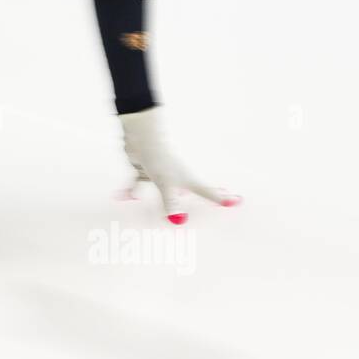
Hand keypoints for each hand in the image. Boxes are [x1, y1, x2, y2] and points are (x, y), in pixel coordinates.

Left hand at [118, 107, 240, 223]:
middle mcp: (177, 176)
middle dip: (200, 197)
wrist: (140, 136)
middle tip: (217, 198)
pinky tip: (121, 198)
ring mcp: (161, 173)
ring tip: (165, 213)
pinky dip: (131, 190)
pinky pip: (138, 184)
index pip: (208, 191)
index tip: (237, 201)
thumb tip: (178, 222)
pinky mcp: (145, 170)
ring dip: (164, 201)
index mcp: (187, 179)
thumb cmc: (159, 157)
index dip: (221, 198)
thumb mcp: (166, 184)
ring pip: (164, 191)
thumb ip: (171, 204)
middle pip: (190, 191)